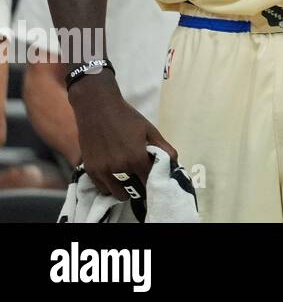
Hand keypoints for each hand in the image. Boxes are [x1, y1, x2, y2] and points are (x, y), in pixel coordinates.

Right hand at [68, 73, 176, 199]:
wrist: (98, 107)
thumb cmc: (127, 117)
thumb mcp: (150, 130)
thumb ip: (164, 148)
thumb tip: (174, 162)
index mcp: (136, 159)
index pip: (149, 182)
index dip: (154, 182)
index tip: (156, 181)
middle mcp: (118, 169)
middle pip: (132, 193)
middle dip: (139, 188)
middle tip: (141, 179)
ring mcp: (102, 171)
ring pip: (116, 194)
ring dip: (123, 189)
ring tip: (127, 178)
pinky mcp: (89, 170)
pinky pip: (101, 188)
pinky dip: (109, 185)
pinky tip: (114, 175)